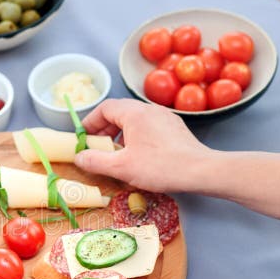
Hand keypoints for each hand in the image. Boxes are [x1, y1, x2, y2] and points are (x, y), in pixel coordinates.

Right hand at [74, 99, 212, 192]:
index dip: (90, 122)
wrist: (200, 171)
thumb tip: (79, 157)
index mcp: (134, 113)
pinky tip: (137, 155)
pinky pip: (148, 126)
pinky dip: (136, 137)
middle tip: (96, 147)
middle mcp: (149, 109)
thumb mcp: (121, 167)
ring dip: (120, 134)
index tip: (82, 137)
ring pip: (134, 120)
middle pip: (119, 112)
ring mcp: (164, 117)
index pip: (105, 108)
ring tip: (115, 153)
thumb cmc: (160, 167)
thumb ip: (96, 161)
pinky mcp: (174, 128)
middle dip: (104, 129)